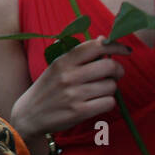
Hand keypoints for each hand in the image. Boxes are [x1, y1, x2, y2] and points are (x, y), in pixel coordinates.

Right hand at [11, 37, 129, 137]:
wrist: (28, 115)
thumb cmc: (47, 89)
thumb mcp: (56, 68)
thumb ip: (78, 55)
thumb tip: (103, 39)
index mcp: (63, 61)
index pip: (96, 46)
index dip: (115, 46)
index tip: (126, 50)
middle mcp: (68, 76)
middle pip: (109, 66)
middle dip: (117, 70)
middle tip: (114, 75)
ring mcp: (74, 94)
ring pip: (111, 86)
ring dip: (110, 89)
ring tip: (98, 92)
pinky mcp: (79, 112)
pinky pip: (108, 102)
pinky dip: (107, 103)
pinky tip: (97, 103)